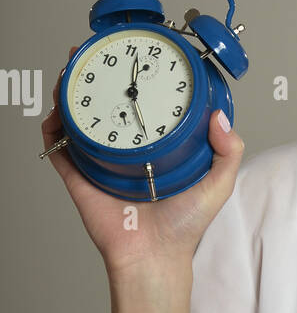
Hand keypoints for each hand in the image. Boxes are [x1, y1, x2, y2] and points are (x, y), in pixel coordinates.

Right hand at [40, 45, 244, 276]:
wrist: (154, 257)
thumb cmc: (185, 225)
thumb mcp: (218, 183)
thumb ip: (228, 150)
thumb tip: (221, 115)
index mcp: (155, 146)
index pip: (144, 105)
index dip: (137, 79)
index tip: (135, 55)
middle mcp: (126, 149)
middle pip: (106, 103)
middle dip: (96, 76)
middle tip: (94, 55)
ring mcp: (100, 161)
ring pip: (79, 118)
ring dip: (70, 93)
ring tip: (71, 74)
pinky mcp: (80, 176)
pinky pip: (60, 148)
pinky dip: (53, 128)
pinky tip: (56, 112)